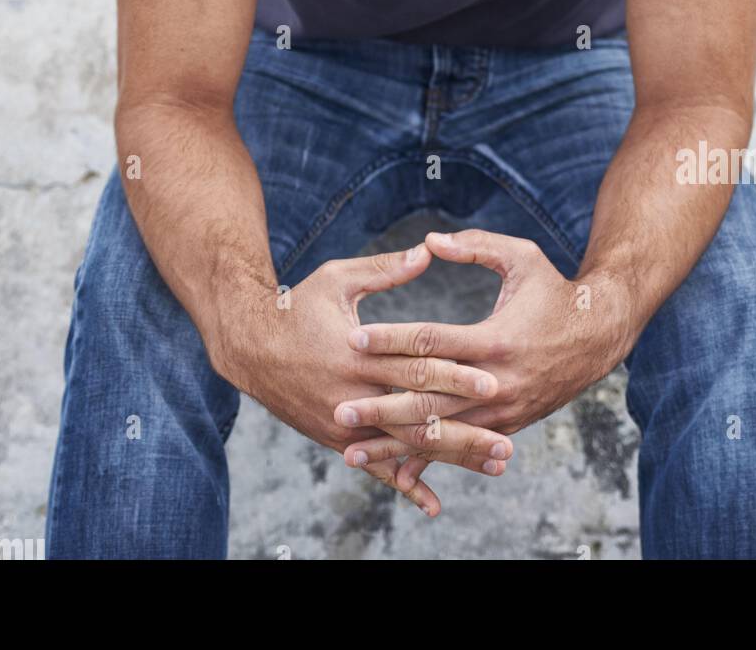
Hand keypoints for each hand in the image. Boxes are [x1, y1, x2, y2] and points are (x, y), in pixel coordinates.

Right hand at [219, 241, 512, 516]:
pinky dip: (406, 485)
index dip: (456, 376)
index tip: (493, 381)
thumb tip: (427, 251)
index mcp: (358, 354)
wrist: (248, 347)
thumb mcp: (338, 279)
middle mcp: (354, 395)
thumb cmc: (296, 306)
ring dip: (452, 458)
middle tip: (507, 441)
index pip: (416, 367)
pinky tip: (435, 504)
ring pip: (406, 447)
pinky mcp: (338, 439)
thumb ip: (385, 271)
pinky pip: (377, 467)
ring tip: (495, 464)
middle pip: (419, 417)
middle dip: (465, 430)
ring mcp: (345, 424)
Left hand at [334, 229, 635, 494]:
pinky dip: (428, 459)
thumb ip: (474, 247)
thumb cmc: (554, 289)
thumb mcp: (521, 256)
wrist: (600, 336)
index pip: (432, 341)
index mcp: (495, 339)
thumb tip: (428, 241)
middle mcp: (497, 382)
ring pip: (441, 434)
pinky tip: (395, 470)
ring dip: (396, 444)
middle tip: (341, 410)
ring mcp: (503, 411)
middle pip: (429, 399)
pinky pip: (460, 446)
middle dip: (382, 408)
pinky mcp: (506, 426)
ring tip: (352, 452)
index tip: (353, 339)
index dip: (391, 340)